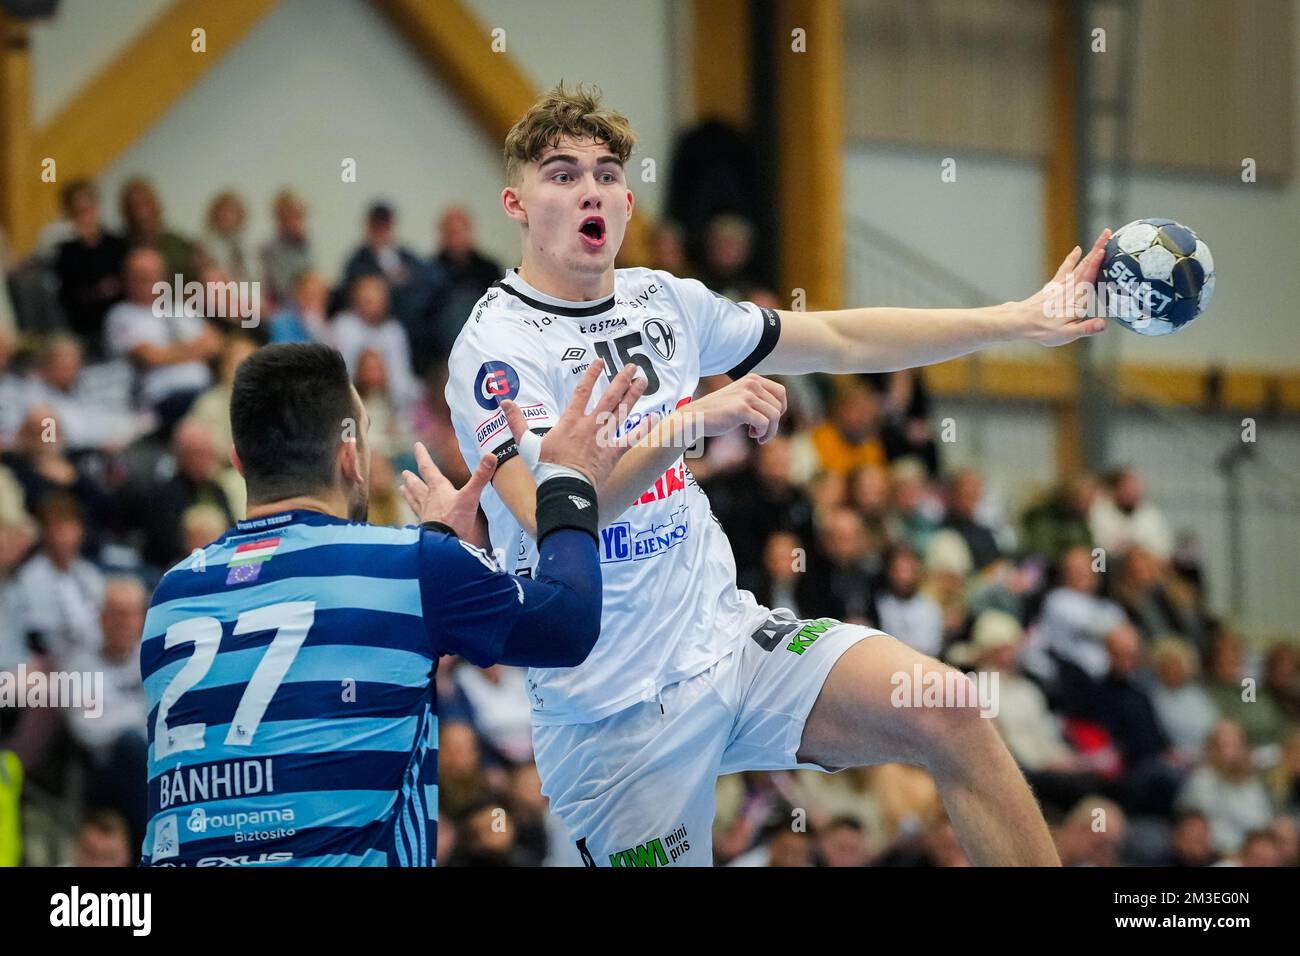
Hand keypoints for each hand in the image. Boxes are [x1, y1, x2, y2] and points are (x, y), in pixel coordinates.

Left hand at [399, 441, 495, 538]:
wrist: (443, 545)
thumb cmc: (455, 520)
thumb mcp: (470, 497)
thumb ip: (480, 477)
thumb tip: (491, 455)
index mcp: (438, 489)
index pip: (428, 468)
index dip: (422, 456)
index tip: (417, 445)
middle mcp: (428, 499)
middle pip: (417, 485)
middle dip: (412, 478)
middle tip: (404, 473)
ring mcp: (425, 514)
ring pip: (414, 500)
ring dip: (409, 493)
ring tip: (402, 488)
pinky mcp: (425, 527)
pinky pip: (417, 516)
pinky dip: (414, 512)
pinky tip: (414, 514)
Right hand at [499, 360, 648, 487]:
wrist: (564, 490)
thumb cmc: (545, 468)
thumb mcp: (526, 443)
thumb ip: (517, 421)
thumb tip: (503, 402)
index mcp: (570, 421)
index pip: (582, 392)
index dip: (591, 375)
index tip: (600, 361)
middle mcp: (590, 425)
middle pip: (609, 397)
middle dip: (621, 379)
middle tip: (632, 366)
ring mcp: (603, 438)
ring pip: (622, 412)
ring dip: (633, 395)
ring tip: (643, 381)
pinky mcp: (613, 453)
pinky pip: (631, 439)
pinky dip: (643, 429)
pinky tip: (654, 418)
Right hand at [686, 373, 786, 442]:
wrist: (696, 417)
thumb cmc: (718, 411)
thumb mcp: (740, 397)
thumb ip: (758, 398)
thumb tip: (781, 410)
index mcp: (752, 379)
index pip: (781, 392)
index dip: (780, 408)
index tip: (769, 420)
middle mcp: (751, 383)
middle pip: (779, 406)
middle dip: (774, 424)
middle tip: (760, 432)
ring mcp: (747, 395)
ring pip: (774, 416)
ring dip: (769, 431)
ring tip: (756, 435)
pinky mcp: (742, 408)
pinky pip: (764, 423)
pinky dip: (762, 434)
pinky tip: (752, 435)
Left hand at [1013, 228, 1111, 345]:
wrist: (1020, 322)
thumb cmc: (1044, 330)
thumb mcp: (1067, 334)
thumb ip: (1086, 328)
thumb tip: (1103, 324)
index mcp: (1077, 300)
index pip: (1090, 277)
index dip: (1098, 262)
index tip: (1106, 248)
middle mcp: (1071, 289)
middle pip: (1087, 265)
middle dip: (1098, 248)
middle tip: (1108, 232)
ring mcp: (1062, 285)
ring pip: (1080, 264)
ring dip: (1091, 250)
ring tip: (1102, 237)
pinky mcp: (1055, 285)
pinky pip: (1065, 268)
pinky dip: (1072, 258)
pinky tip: (1077, 249)